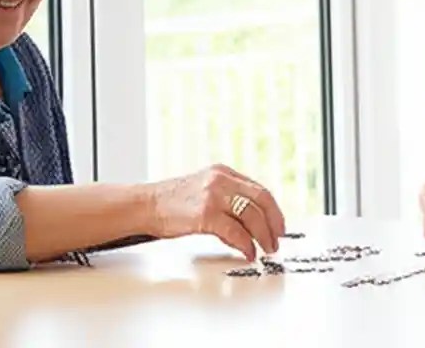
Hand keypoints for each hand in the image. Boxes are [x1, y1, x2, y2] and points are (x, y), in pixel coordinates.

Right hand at [147, 164, 285, 261]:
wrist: (145, 205)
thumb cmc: (171, 203)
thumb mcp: (203, 191)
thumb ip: (227, 201)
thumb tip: (249, 227)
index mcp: (223, 172)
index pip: (259, 189)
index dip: (274, 210)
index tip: (279, 225)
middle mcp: (221, 180)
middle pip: (262, 199)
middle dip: (274, 222)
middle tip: (277, 239)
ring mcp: (213, 195)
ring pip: (252, 216)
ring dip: (263, 236)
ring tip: (264, 249)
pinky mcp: (205, 214)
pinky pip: (236, 232)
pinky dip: (246, 245)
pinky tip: (247, 252)